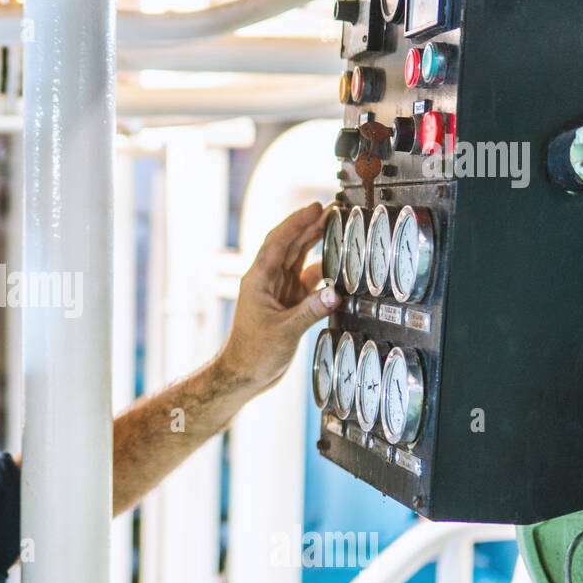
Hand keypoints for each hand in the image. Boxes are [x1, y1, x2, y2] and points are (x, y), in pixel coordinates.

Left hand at [219, 201, 341, 392]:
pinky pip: (308, 281)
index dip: (296, 222)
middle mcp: (268, 281)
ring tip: (338, 228)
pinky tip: (338, 266)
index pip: (278, 242)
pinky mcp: (288, 304)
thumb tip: (335, 293)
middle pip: (291, 245)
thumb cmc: (253, 353)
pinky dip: (322, 272)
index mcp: (259, 280)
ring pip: (300, 260)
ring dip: (317, 244)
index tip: (315, 208)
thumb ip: (310, 311)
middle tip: (334, 210)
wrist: (244, 374)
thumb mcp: (284, 331)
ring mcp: (278, 291)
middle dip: (311, 226)